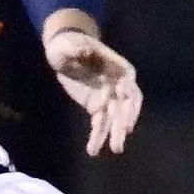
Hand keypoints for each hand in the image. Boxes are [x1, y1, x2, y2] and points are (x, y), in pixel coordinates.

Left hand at [45, 23, 141, 156]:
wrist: (64, 53)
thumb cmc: (68, 45)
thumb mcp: (68, 45)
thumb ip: (77, 48)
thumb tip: (85, 50)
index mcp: (116, 66)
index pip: (128, 80)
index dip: (129, 91)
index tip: (124, 99)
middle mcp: (118, 84)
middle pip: (125, 103)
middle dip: (126, 118)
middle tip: (124, 133)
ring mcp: (108, 97)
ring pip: (115, 117)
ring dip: (114, 133)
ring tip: (114, 149)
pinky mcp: (96, 106)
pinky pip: (100, 123)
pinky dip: (98, 135)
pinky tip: (93, 149)